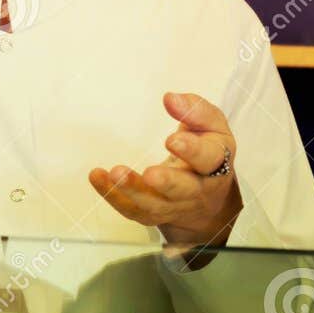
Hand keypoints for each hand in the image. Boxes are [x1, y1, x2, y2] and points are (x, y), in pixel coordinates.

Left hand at [89, 92, 241, 247]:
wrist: (209, 199)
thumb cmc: (207, 152)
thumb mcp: (212, 128)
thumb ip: (196, 111)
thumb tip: (171, 99)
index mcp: (216, 163)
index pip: (209, 158)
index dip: (192, 150)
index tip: (172, 140)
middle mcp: (197, 189)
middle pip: (185, 189)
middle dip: (168, 182)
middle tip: (151, 174)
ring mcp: (174, 205)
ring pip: (155, 204)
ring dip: (133, 190)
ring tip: (115, 173)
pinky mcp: (153, 213)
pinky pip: (133, 209)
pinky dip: (113, 195)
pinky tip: (98, 177)